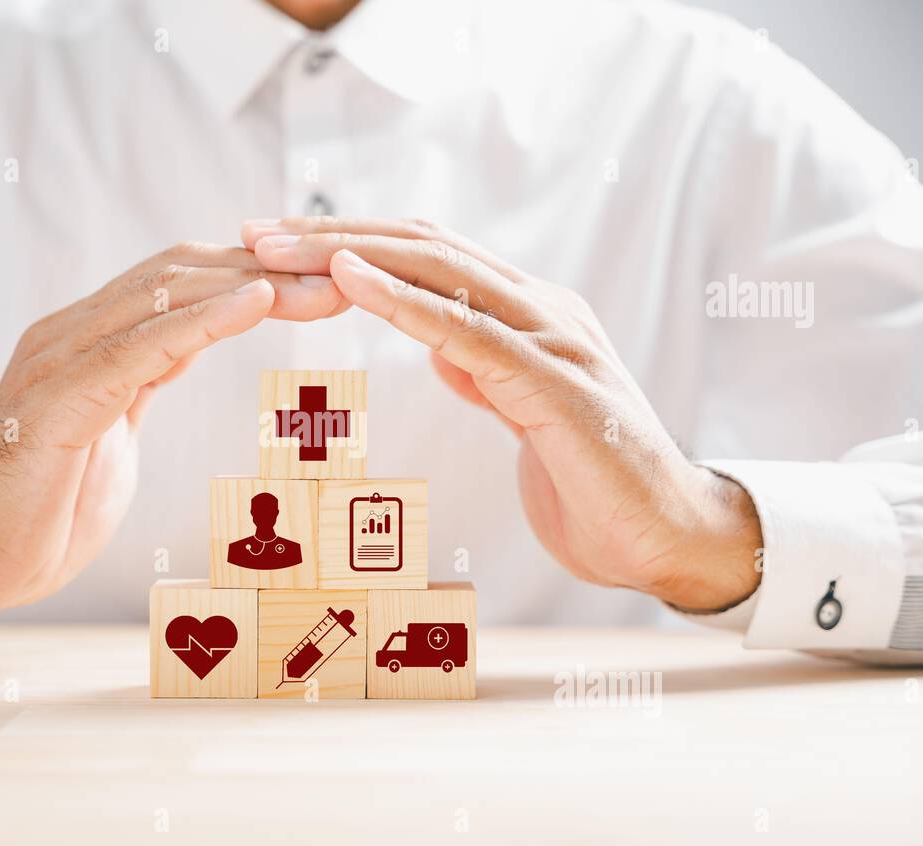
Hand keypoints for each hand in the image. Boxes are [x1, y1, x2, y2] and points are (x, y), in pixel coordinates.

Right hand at [0, 242, 344, 627]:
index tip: (326, 283)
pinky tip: (254, 303)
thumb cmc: (41, 509)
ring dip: (252, 285)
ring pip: (165, 296)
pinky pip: (138, 347)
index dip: (255, 275)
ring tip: (321, 285)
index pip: (182, 285)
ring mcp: (60, 359)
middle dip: (269, 270)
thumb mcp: (109, 432)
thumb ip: (138, 385)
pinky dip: (201, 320)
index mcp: (90, 340)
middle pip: (184, 274)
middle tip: (346, 275)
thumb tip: (177, 357)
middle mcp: (73, 332)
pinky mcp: (56, 400)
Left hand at [244, 217, 762, 610]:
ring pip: (439, 272)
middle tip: (255, 230)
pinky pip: (465, 330)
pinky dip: (402, 299)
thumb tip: (446, 350)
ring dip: (349, 253)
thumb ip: (491, 376)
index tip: (282, 246)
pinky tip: (348, 279)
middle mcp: (542, 312)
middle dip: (333, 234)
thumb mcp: (526, 418)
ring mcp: (552, 340)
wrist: (667, 538)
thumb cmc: (595, 485)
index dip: (355, 244)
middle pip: (424, 248)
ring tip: (279, 246)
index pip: (431, 259)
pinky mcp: (554, 383)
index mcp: (531, 318)